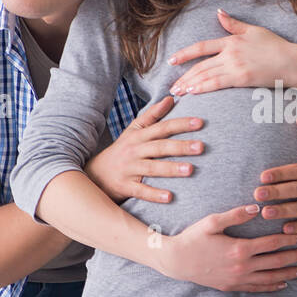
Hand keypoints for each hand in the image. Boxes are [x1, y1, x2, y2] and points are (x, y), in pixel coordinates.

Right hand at [85, 95, 203, 204]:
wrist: (95, 175)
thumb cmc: (121, 151)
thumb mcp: (133, 131)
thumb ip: (152, 115)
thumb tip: (170, 98)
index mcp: (138, 136)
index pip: (162, 128)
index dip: (180, 124)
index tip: (200, 122)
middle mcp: (134, 151)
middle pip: (160, 147)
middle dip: (181, 146)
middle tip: (201, 146)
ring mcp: (129, 169)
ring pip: (152, 168)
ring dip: (171, 169)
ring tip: (191, 170)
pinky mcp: (125, 186)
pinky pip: (141, 191)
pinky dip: (154, 194)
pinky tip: (170, 197)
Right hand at [159, 204, 296, 291]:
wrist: (176, 261)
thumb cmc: (192, 239)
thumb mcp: (212, 221)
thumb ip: (236, 214)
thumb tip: (256, 207)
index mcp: (240, 249)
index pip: (272, 244)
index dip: (290, 239)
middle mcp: (242, 266)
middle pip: (276, 262)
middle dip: (295, 257)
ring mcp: (238, 279)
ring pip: (270, 278)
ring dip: (288, 273)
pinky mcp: (232, 286)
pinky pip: (257, 288)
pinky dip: (272, 286)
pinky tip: (281, 284)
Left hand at [166, 9, 296, 95]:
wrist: (292, 61)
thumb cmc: (276, 46)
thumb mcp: (254, 31)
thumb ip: (234, 24)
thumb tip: (219, 13)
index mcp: (231, 40)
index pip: (201, 47)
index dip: (184, 54)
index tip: (172, 60)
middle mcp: (229, 52)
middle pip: (200, 65)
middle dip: (184, 76)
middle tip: (173, 87)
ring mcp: (234, 65)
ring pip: (205, 75)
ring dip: (190, 84)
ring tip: (178, 92)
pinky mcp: (241, 78)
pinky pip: (216, 83)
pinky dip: (202, 87)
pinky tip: (193, 92)